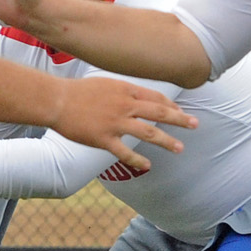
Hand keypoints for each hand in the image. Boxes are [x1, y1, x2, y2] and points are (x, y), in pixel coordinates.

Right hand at [46, 76, 193, 172]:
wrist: (55, 100)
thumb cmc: (76, 92)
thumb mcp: (104, 83)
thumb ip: (122, 90)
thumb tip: (135, 96)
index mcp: (125, 90)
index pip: (155, 97)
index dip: (170, 105)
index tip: (180, 112)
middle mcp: (124, 105)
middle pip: (159, 112)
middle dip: (180, 119)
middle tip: (195, 124)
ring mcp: (115, 122)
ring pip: (149, 132)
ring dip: (167, 141)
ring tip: (179, 148)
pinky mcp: (103, 139)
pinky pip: (125, 152)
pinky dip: (138, 160)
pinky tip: (147, 166)